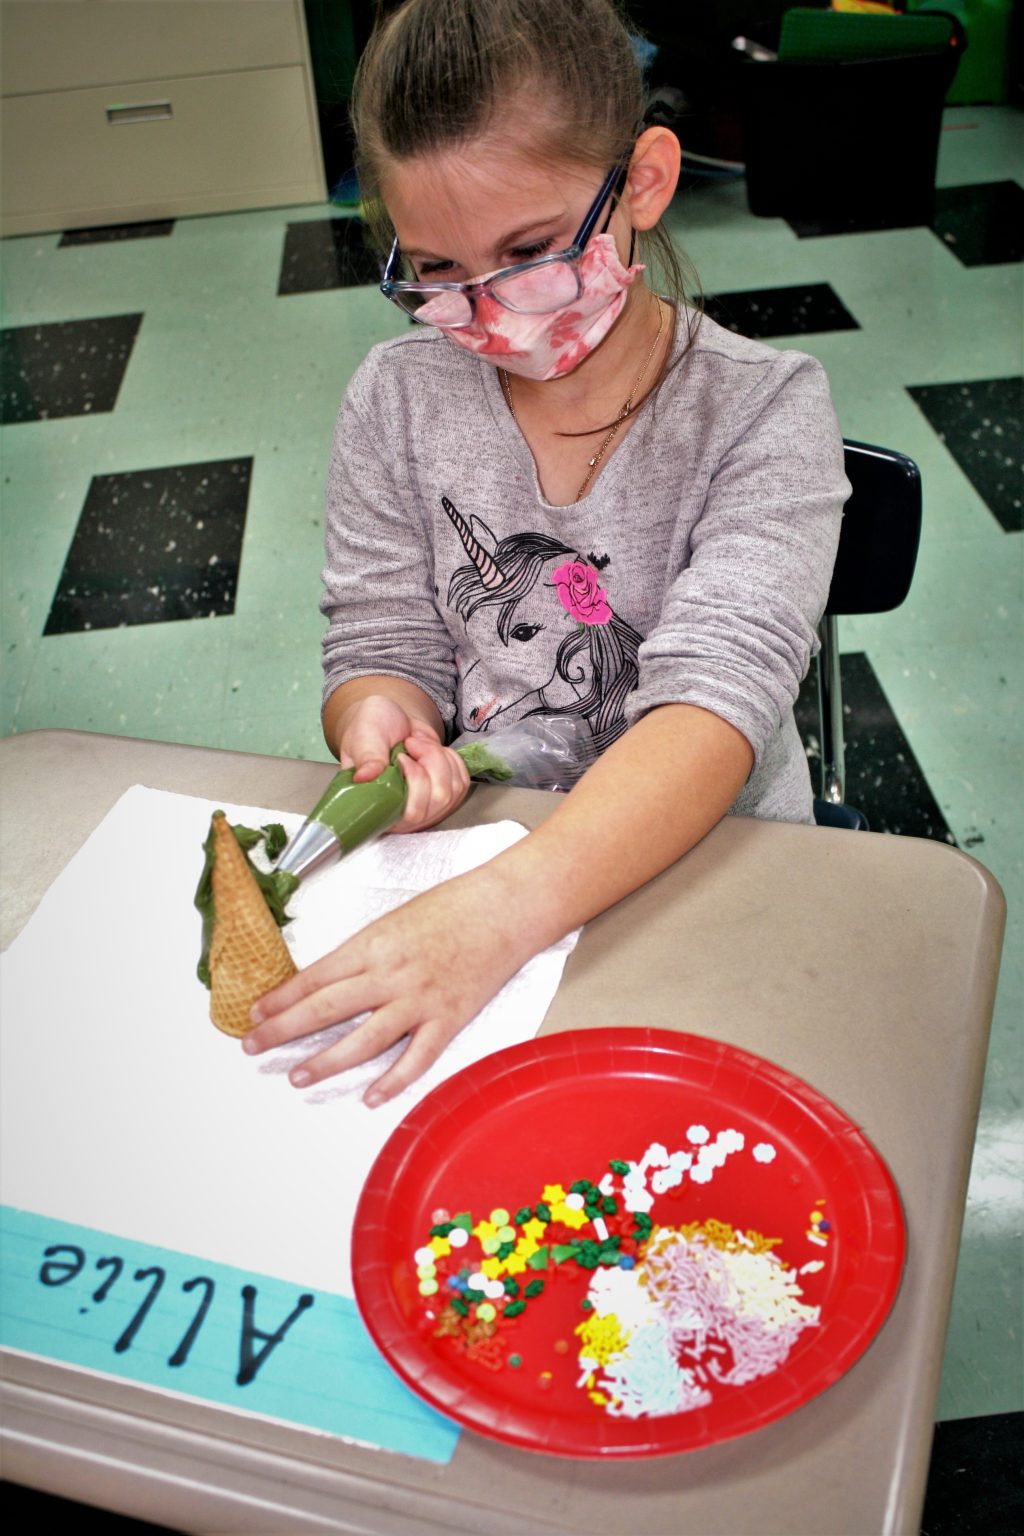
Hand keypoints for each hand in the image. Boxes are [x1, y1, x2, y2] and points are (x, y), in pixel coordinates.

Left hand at [244, 869, 525, 1104]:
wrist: (503, 908)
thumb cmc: (450, 906)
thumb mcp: (393, 919)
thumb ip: (363, 952)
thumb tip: (327, 980)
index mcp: (373, 944)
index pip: (314, 977)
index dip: (280, 999)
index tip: (254, 1013)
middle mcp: (390, 975)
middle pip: (326, 1009)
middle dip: (283, 1030)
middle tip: (253, 1047)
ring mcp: (420, 1000)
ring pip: (363, 1040)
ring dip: (326, 1061)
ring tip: (296, 1077)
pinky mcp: (448, 1019)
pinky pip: (416, 1058)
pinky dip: (392, 1081)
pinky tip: (369, 1096)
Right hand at [335, 693, 469, 832]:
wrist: (390, 720)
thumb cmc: (372, 730)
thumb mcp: (364, 738)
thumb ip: (367, 758)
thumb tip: (363, 778)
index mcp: (377, 807)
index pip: (410, 815)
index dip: (415, 783)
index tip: (401, 757)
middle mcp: (403, 815)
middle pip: (438, 799)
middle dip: (430, 761)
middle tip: (410, 743)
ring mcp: (427, 808)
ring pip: (452, 789)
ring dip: (439, 757)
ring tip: (417, 743)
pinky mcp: (444, 796)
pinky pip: (461, 781)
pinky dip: (450, 759)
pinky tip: (431, 750)